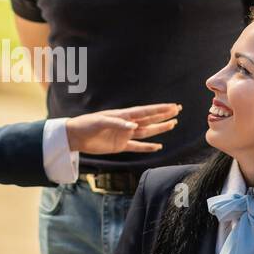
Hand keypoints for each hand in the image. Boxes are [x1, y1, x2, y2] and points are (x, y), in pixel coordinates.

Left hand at [65, 103, 179, 154]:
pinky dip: (147, 147)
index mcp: (123, 115)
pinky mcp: (120, 146)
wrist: (75, 137)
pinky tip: (158, 146)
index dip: (159, 109)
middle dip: (163, 115)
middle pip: (149, 120)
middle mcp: (126, 124)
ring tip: (173, 124)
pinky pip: (137, 147)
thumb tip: (133, 127)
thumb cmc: (86, 125)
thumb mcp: (100, 122)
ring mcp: (124, 135)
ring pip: (147, 132)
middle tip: (178, 110)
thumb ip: (117, 124)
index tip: (172, 106)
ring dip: (159, 128)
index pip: (145, 112)